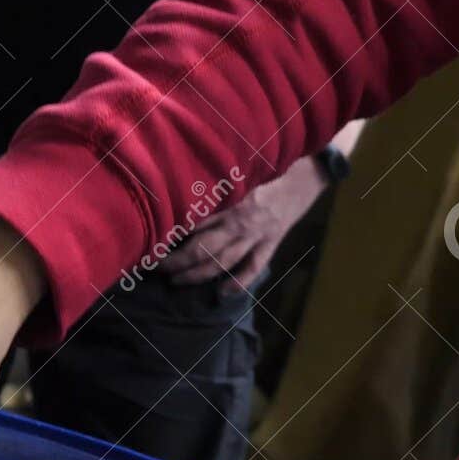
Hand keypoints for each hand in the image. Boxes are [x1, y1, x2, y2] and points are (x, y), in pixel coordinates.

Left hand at [159, 153, 327, 290]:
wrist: (310, 170)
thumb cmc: (267, 166)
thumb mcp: (237, 169)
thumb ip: (211, 183)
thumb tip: (176, 195)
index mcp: (227, 199)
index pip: (190, 223)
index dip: (168, 236)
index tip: (149, 244)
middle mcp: (239, 220)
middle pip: (201, 249)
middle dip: (176, 263)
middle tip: (157, 270)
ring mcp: (257, 234)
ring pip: (222, 262)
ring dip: (197, 276)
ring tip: (177, 282)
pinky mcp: (273, 242)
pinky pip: (254, 267)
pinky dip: (238, 282)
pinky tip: (223, 294)